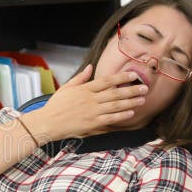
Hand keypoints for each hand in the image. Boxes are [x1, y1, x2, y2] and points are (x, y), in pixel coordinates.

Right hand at [25, 65, 148, 141]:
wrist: (48, 122)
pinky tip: (131, 113)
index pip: (107, 81)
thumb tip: (91, 67)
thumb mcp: (66, 88)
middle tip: (144, 87)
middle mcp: (90, 99)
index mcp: (85, 89)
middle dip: (131, 89)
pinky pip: (110, 119)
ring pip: (115, 105)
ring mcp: (92, 112)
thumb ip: (80, 78)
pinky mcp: (92, 124)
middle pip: (115, 92)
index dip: (121, 77)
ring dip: (130, 102)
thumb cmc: (55, 106)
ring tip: (141, 99)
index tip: (133, 74)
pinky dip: (121, 116)